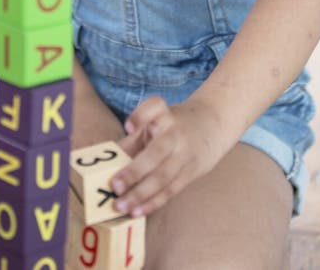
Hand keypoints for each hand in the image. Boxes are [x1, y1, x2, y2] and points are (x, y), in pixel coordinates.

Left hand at [109, 94, 222, 217]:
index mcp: (165, 114)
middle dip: (135, 171)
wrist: (213, 125)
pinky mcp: (191, 172)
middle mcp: (176, 132)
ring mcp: (185, 153)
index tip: (128, 127)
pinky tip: (137, 211)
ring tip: (121, 205)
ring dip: (141, 194)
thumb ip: (133, 138)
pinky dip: (153, 202)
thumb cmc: (173, 124)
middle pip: (157, 152)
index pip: (154, 107)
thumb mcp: (155, 121)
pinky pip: (171, 190)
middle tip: (114, 185)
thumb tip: (106, 162)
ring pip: (163, 176)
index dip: (140, 116)